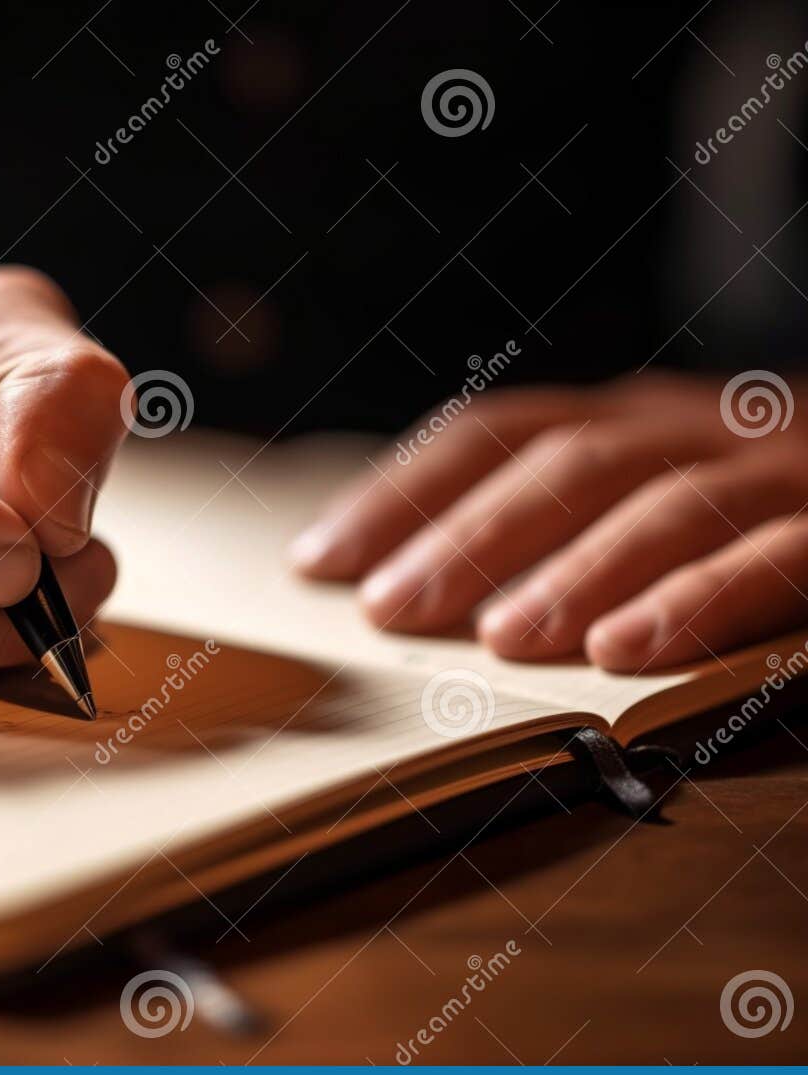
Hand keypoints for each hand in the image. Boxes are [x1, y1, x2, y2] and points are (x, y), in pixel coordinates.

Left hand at [290, 374, 807, 671]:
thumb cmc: (756, 513)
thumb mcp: (647, 498)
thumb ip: (552, 523)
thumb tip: (401, 586)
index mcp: (631, 419)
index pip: (495, 434)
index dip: (402, 491)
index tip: (319, 560)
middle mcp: (695, 426)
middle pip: (566, 466)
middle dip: (469, 537)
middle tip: (389, 609)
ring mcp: (778, 469)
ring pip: (665, 505)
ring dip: (575, 571)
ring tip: (501, 639)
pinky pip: (777, 556)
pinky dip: (700, 599)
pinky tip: (629, 648)